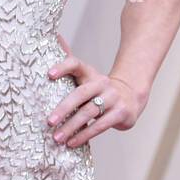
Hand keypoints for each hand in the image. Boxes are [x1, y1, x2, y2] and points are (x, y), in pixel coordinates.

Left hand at [45, 33, 144, 147]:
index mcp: (90, 73)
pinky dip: (85, 135)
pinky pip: (100, 126)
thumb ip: (69, 61)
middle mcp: (101, 83)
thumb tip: (54, 36)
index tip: (48, 75)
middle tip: (49, 121)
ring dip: (72, 127)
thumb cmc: (99, 88)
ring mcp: (113, 98)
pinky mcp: (121, 113)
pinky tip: (72, 143)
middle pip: (80, 94)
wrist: (131, 95)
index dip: (62, 67)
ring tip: (57, 137)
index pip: (75, 64)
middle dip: (64, 108)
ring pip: (89, 113)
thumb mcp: (85, 74)